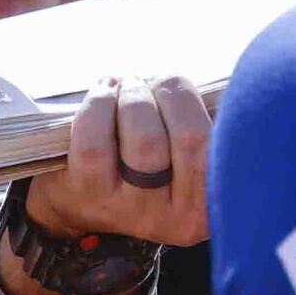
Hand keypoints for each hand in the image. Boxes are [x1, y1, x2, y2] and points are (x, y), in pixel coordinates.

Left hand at [20, 75, 211, 246]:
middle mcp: (177, 215)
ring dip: (134, 95)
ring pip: (145, 140)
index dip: (191, 98)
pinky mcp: (91, 198)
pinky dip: (100, 103)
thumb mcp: (186, 159)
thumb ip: (201, 128)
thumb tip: (199, 82)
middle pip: (189, 138)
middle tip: (150, 79)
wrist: (81, 205)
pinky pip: (96, 142)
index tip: (174, 81)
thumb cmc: (146, 166)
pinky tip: (104, 90)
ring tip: (127, 84)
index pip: (214, 142)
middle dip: (166, 92)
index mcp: (211, 204)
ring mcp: (132, 210)